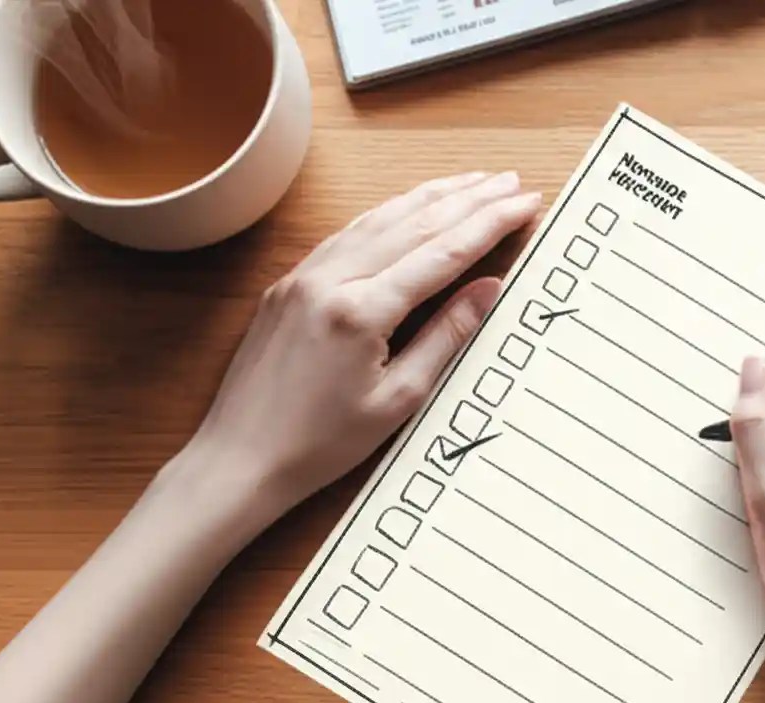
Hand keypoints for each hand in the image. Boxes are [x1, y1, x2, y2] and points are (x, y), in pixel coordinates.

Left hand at [168, 171, 541, 524]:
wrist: (240, 458)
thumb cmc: (319, 444)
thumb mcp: (398, 399)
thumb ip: (446, 336)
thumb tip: (489, 288)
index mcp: (360, 311)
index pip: (442, 252)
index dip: (489, 223)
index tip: (524, 202)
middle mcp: (330, 280)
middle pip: (414, 223)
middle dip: (468, 199)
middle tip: (510, 181)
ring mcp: (304, 276)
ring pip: (378, 219)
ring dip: (429, 197)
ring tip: (471, 183)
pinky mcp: (289, 284)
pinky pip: (348, 234)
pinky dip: (387, 214)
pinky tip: (409, 207)